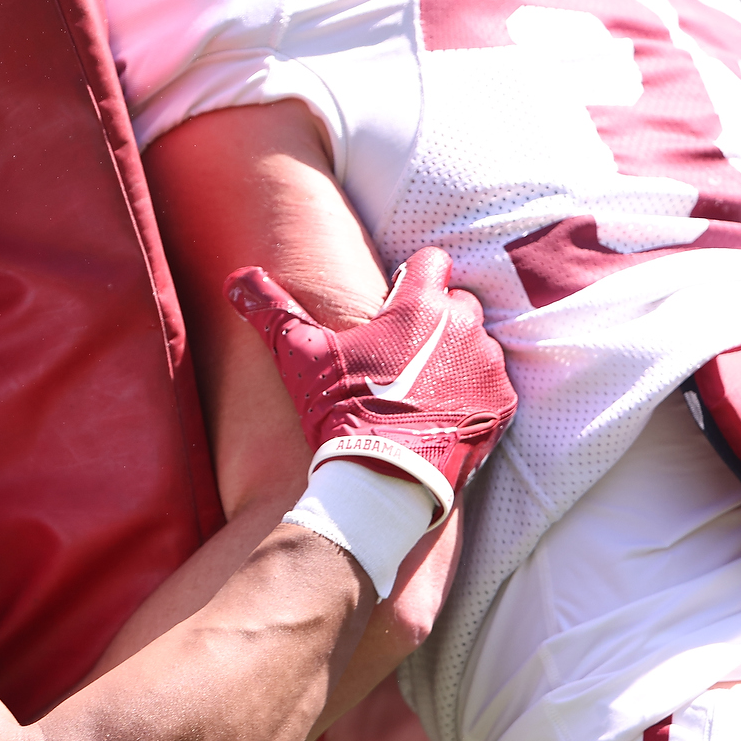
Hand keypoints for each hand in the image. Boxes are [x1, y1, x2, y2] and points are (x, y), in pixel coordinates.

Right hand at [226, 247, 515, 520]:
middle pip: (459, 303)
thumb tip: (237, 280)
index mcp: (420, 306)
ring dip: (457, 357)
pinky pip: (494, 385)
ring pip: (478, 344)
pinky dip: (474, 395)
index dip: (414, 276)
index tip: (396, 300)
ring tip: (422, 389)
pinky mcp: (502, 404)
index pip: (433, 261)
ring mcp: (488, 367)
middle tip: (403, 353)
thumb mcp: (300, 358)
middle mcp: (463, 327)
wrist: (384, 480)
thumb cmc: (342, 412)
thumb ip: (272, 311)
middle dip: (437, 320)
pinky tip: (442, 414)